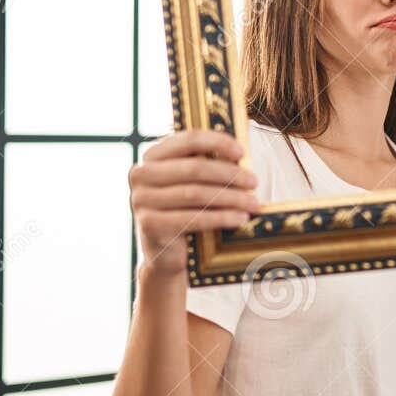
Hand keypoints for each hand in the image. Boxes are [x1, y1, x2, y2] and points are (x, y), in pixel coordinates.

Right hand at [131, 130, 259, 275]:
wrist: (165, 255)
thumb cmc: (185, 212)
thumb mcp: (192, 184)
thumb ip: (206, 165)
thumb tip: (240, 155)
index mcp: (152, 156)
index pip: (188, 139)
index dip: (217, 142)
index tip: (241, 152)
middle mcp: (141, 174)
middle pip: (194, 168)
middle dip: (229, 174)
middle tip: (254, 182)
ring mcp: (141, 199)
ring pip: (195, 193)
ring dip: (230, 198)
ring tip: (253, 203)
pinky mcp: (149, 224)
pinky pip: (192, 217)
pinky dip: (221, 217)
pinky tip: (240, 219)